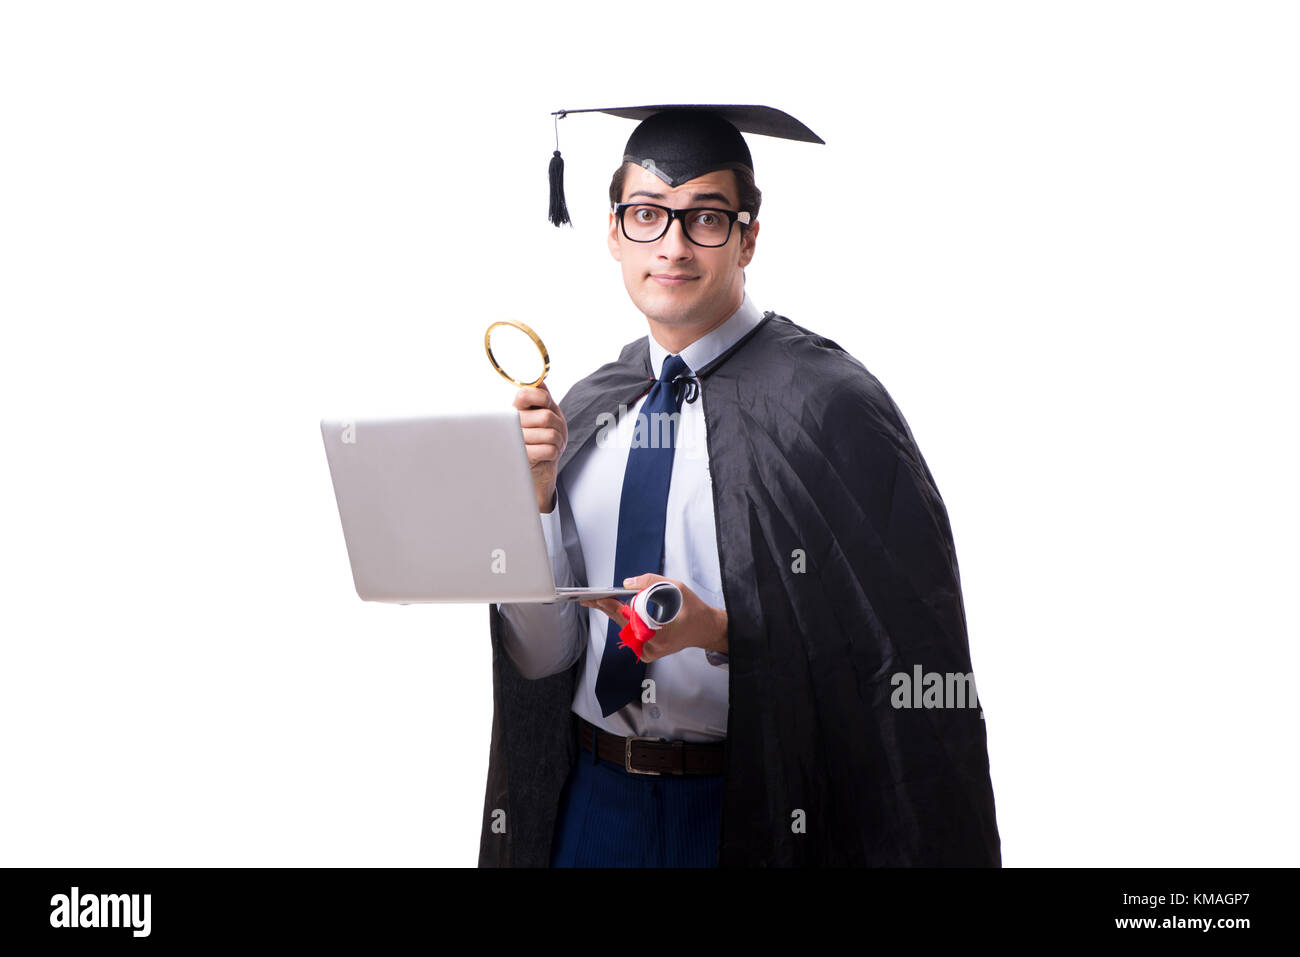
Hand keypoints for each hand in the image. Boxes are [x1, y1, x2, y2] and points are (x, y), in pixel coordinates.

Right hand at [513, 382, 566, 512]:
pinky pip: (550, 450)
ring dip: (558, 441)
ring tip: (552, 443)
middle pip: (546, 417)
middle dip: (558, 425)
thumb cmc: (542, 437)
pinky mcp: (523, 457)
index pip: (524, 393)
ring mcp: (516, 441)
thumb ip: (541, 397)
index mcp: (516, 409)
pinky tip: (548, 454)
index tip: (546, 404)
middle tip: (555, 431)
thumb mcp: (544, 412)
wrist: (538, 466)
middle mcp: (512, 424)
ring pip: (551, 434)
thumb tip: (539, 382)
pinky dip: (555, 452)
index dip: (542, 398)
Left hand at [580, 573, 727, 663]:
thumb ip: (651, 582)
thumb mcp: (676, 589)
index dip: (615, 607)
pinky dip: (624, 621)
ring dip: (615, 614)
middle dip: (608, 608)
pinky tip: (614, 610)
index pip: (632, 618)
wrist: (704, 629)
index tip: (600, 599)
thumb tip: (628, 583)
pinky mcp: (646, 652)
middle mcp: (653, 647)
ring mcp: (649, 652)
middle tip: (590, 599)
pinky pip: (630, 634)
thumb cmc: (693, 610)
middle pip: (624, 624)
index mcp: (662, 633)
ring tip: (598, 602)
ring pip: (625, 629)